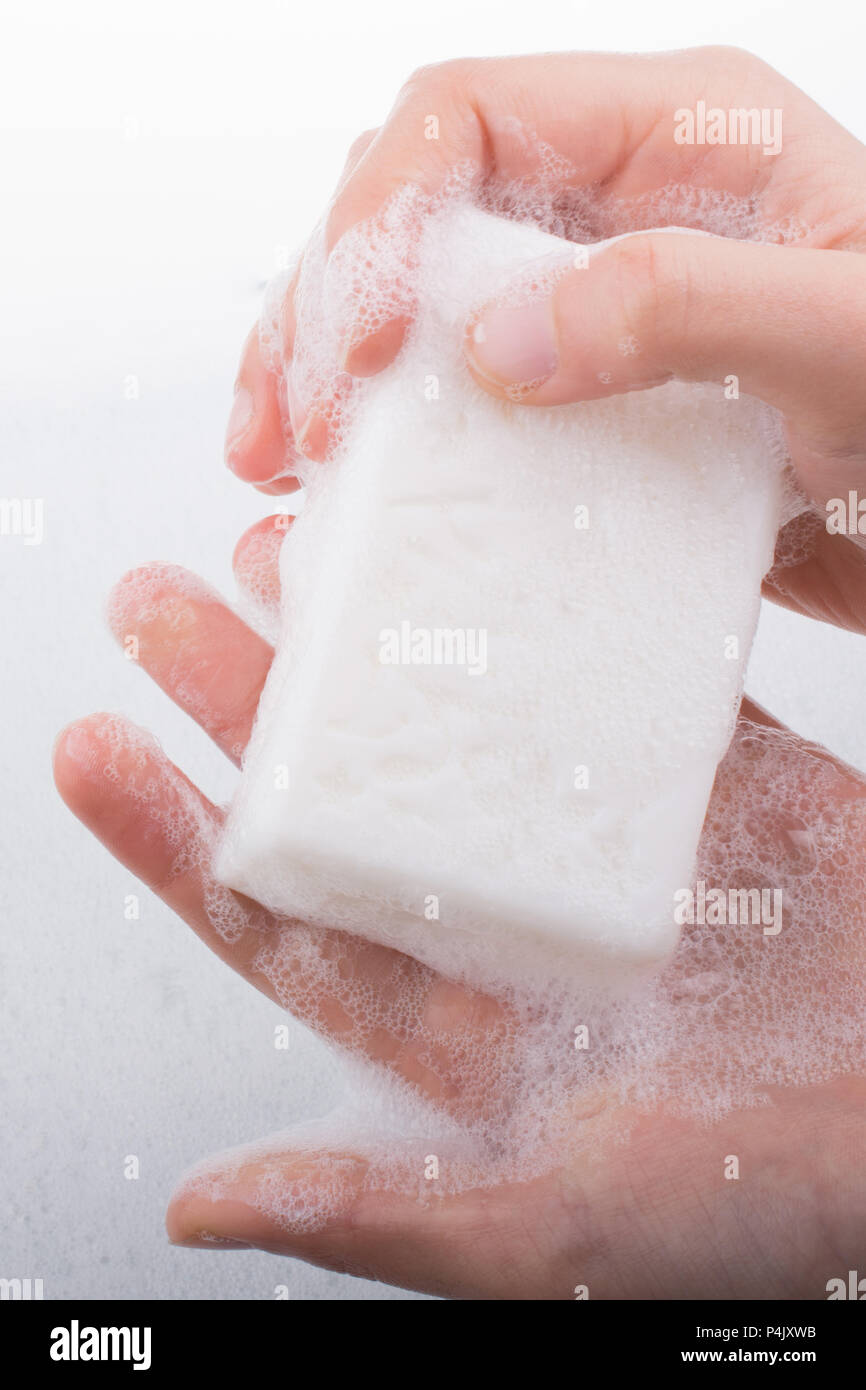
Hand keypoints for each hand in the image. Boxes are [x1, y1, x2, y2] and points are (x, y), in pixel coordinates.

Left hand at [54, 523, 865, 1297]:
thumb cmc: (764, 1207)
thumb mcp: (562, 1229)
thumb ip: (388, 1210)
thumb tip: (203, 1209)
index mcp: (460, 1023)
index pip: (287, 919)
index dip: (181, 837)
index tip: (93, 745)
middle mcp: (510, 922)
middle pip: (350, 795)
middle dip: (248, 697)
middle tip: (159, 599)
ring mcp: (609, 842)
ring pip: (461, 724)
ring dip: (372, 640)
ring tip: (286, 552)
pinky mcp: (712, 787)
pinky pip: (619, 688)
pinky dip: (560, 621)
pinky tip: (492, 552)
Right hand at [225, 45, 865, 633]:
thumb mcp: (843, 333)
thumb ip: (682, 306)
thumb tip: (500, 344)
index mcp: (678, 137)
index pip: (466, 118)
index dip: (384, 218)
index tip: (371, 349)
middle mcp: (618, 209)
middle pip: (413, 210)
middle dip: (326, 307)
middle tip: (289, 425)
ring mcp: (596, 309)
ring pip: (422, 307)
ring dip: (335, 374)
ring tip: (283, 460)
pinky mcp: (592, 402)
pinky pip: (469, 402)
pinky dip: (404, 443)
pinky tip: (363, 490)